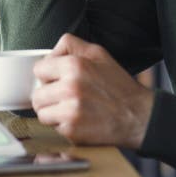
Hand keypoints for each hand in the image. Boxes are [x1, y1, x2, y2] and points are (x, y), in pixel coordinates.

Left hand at [31, 33, 154, 148]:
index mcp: (74, 65)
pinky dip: (63, 126)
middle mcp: (70, 87)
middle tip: (65, 97)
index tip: (58, 80)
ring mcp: (70, 111)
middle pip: (37, 94)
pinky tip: (79, 120)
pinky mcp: (72, 131)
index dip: (48, 75)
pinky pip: (53, 128)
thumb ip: (70, 45)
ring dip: (53, 113)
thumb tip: (48, 53)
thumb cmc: (118, 85)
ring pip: (41, 113)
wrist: (138, 116)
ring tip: (71, 109)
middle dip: (48, 96)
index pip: (38, 69)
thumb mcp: (98, 53)